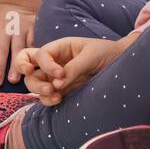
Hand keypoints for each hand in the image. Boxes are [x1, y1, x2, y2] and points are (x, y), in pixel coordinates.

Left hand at [0, 5, 36, 85]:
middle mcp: (3, 31)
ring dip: (16, 64)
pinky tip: (32, 67)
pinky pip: (33, 44)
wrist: (16, 6)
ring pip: (18, 49)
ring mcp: (19, 31)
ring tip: (13, 80)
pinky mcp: (32, 31)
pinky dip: (33, 55)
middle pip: (0, 50)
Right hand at [14, 32, 139, 104]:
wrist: (120, 63)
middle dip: (33, 81)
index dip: (46, 65)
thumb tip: (57, 84)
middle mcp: (53, 62)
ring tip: (55, 96)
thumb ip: (74, 68)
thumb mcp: (91, 56)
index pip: (40, 55)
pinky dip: (47, 100)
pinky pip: (46, 96)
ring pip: (34, 84)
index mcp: (59, 47)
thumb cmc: (106, 53)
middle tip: (49, 88)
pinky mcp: (62, 90)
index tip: (60, 73)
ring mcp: (55, 77)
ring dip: (39, 92)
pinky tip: (57, 100)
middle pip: (29, 70)